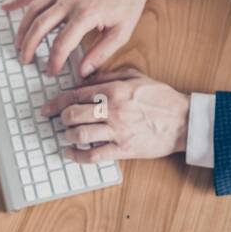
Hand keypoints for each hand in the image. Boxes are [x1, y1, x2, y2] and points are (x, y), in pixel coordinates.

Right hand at [1, 0, 153, 77]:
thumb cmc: (128, 3)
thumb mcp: (121, 33)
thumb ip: (101, 54)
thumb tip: (84, 72)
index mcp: (86, 15)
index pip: (62, 43)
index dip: (54, 60)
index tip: (51, 71)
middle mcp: (70, 1)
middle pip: (40, 26)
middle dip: (29, 46)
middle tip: (25, 61)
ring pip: (33, 10)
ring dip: (22, 28)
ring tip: (17, 45)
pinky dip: (18, 0)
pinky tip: (5, 8)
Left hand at [40, 67, 188, 163]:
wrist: (183, 121)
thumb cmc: (161, 98)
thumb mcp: (136, 76)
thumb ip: (110, 75)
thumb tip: (86, 79)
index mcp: (114, 90)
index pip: (76, 95)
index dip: (56, 102)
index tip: (47, 108)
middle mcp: (113, 110)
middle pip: (73, 115)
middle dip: (61, 119)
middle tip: (58, 122)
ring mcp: (118, 131)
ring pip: (80, 135)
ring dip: (68, 136)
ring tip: (67, 136)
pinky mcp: (124, 149)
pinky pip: (94, 156)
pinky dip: (78, 156)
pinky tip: (73, 153)